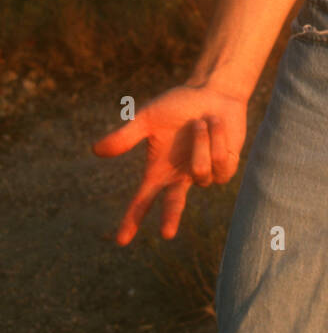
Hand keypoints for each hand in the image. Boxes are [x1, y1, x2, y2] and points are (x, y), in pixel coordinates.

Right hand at [92, 83, 247, 244]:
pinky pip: (220, 164)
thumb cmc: (178, 105)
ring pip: (201, 172)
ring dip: (200, 141)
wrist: (212, 91)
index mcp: (158, 171)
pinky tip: (215, 125)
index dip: (132, 220)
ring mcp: (205, 175)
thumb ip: (126, 137)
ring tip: (199, 121)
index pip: (142, 201)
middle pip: (174, 204)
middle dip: (170, 217)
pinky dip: (216, 139)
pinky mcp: (226, 168)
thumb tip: (96, 151)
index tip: (121, 241)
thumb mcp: (147, 118)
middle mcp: (180, 178)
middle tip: (166, 233)